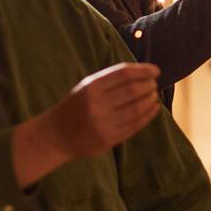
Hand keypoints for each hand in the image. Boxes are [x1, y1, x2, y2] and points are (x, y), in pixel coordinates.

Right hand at [14, 62, 161, 188]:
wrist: (55, 136)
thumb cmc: (76, 107)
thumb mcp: (87, 87)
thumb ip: (111, 80)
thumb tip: (144, 73)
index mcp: (91, 87)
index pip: (124, 74)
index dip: (144, 70)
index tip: (156, 71)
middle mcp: (97, 104)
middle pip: (134, 90)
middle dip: (149, 85)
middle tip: (154, 85)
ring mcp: (103, 123)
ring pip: (138, 108)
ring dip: (150, 100)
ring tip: (153, 96)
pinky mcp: (109, 139)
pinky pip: (136, 125)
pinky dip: (149, 115)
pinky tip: (153, 109)